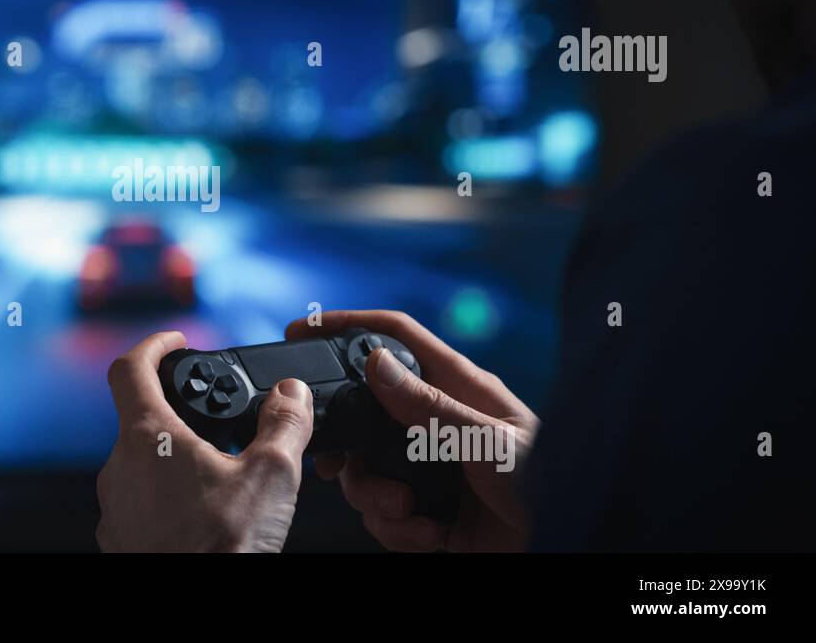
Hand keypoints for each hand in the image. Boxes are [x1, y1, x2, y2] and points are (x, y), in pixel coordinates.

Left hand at [96, 331, 314, 551]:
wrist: (193, 616)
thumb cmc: (221, 549)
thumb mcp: (272, 476)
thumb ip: (284, 424)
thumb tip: (292, 395)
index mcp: (146, 437)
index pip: (130, 367)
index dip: (154, 345)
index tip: (176, 341)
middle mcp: (118, 468)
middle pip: (141, 419)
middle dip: (180, 417)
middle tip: (218, 426)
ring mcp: (114, 508)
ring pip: (141, 466)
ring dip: (174, 462)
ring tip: (219, 478)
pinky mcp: (119, 541)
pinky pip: (139, 505)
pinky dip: (167, 500)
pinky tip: (203, 516)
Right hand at [287, 310, 538, 551]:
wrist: (570, 546)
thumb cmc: (553, 485)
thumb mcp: (488, 440)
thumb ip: (430, 406)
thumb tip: (375, 363)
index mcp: (457, 387)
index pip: (395, 338)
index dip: (348, 325)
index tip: (302, 330)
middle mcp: (437, 422)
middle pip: (362, 414)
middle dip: (348, 448)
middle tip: (336, 464)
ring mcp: (428, 467)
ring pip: (364, 470)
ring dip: (376, 498)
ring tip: (410, 513)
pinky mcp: (426, 509)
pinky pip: (383, 514)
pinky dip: (397, 530)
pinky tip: (431, 535)